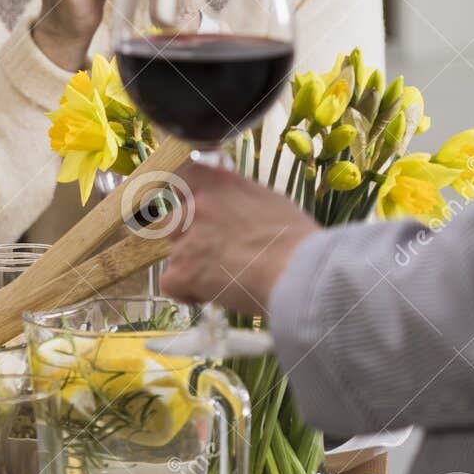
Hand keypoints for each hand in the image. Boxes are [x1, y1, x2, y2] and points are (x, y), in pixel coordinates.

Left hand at [162, 164, 319, 315]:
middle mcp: (197, 205)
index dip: (186, 198)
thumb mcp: (270, 201)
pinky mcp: (184, 271)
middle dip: (188, 237)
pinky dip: (185, 292)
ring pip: (175, 254)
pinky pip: (169, 283)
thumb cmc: (299, 241)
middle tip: (216, 253)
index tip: (194, 211)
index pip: (183, 178)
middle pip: (174, 221)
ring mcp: (188, 239)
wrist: (303, 273)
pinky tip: (209, 295)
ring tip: (223, 279)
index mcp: (218, 183)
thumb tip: (230, 202)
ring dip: (192, 267)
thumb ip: (239, 198)